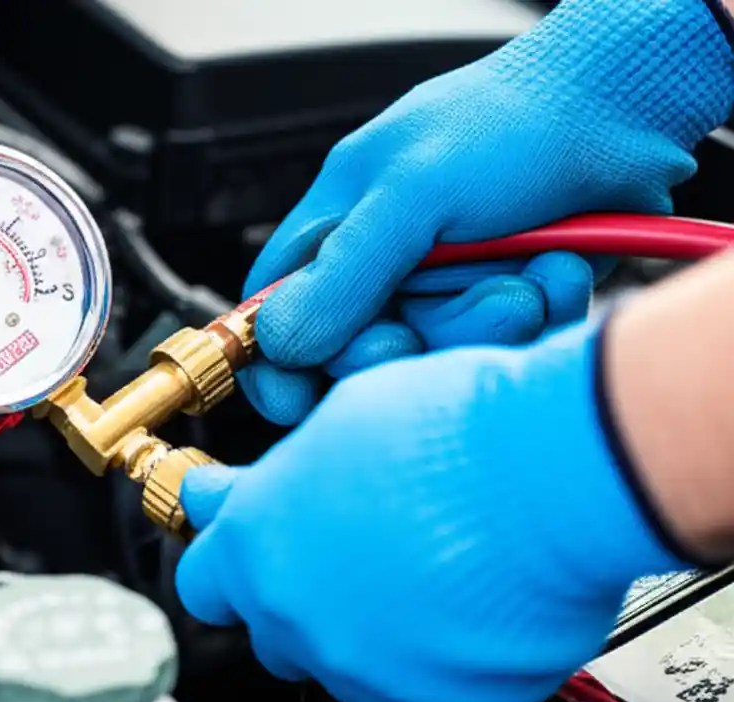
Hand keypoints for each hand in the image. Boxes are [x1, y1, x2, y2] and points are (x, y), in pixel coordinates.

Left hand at [176, 322, 684, 701]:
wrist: (552, 473)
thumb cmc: (453, 433)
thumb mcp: (339, 422)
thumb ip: (284, 479)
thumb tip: (260, 490)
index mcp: (254, 545)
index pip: (205, 577)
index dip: (229, 557)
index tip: (245, 537)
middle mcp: (296, 617)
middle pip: (272, 626)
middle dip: (298, 592)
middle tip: (347, 550)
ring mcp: (363, 668)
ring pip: (343, 660)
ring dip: (364, 625)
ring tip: (420, 568)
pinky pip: (412, 691)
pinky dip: (426, 657)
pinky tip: (456, 604)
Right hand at [242, 0, 732, 425]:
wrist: (623, 106)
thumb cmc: (513, 122)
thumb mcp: (414, 191)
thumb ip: (345, 270)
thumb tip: (279, 341)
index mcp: (339, 223)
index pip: (274, 306)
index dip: (276, 358)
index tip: (296, 398)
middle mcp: (386, 258)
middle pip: (360, 346)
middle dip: (408, 341)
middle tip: (422, 331)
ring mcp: (448, 282)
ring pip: (440, 353)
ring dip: (487, 323)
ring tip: (524, 275)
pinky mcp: (506, 298)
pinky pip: (505, 346)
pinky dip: (539, 312)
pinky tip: (556, 268)